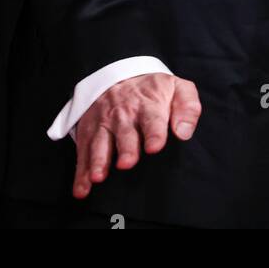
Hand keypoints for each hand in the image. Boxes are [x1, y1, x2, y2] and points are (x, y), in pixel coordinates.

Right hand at [71, 72, 201, 198]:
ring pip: (100, 142)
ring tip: (98, 177)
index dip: (154, 133)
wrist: (121, 78)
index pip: (152, 119)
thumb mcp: (177, 88)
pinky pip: (83, 153)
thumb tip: (184, 133)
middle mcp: (123, 114)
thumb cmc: (154, 91)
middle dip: (125, 148)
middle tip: (126, 163)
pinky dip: (80, 173)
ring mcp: (103, 124)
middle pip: (124, 132)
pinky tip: (82, 189)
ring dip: (98, 160)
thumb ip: (187, 107)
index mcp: (148, 104)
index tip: (155, 147)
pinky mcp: (88, 133)